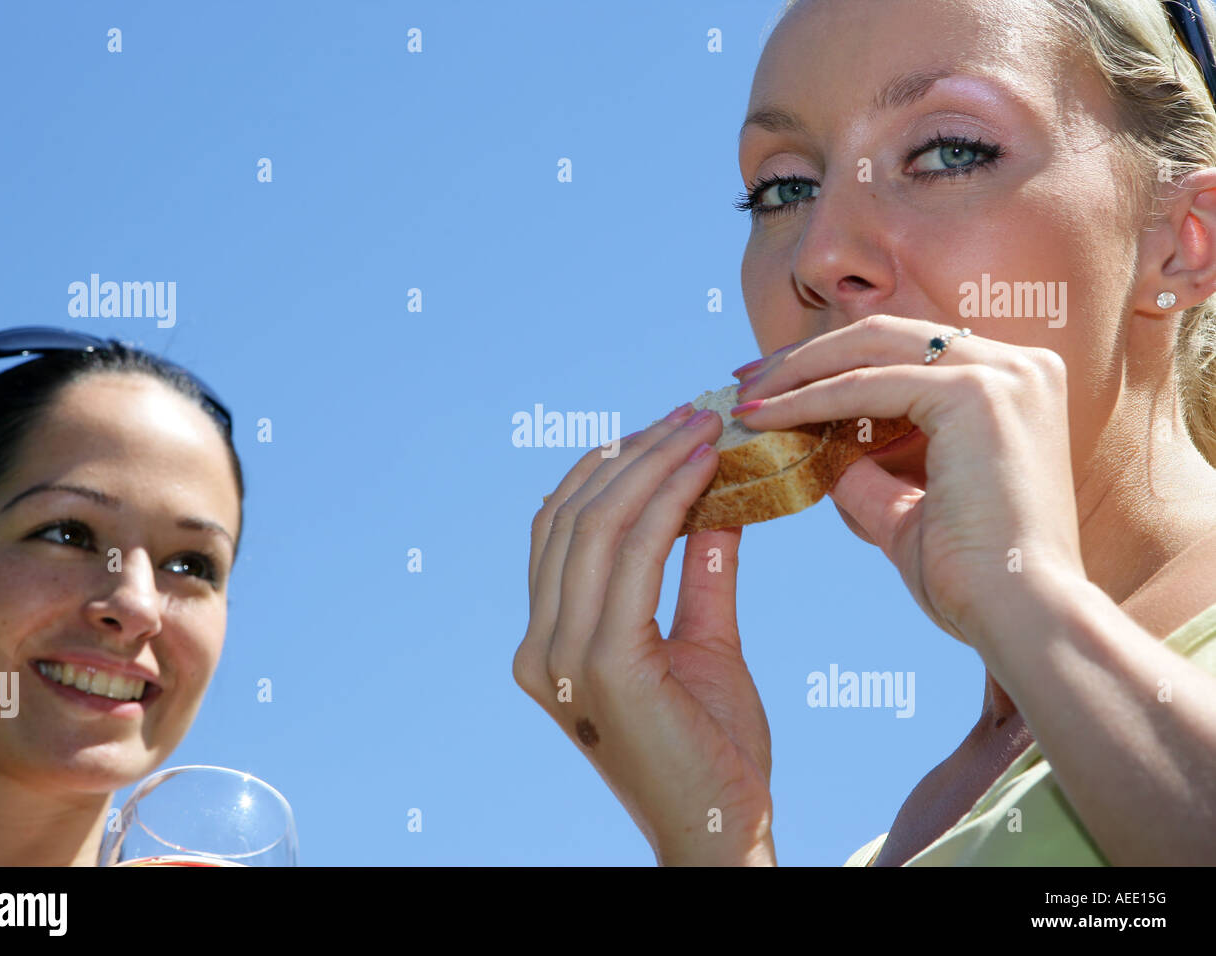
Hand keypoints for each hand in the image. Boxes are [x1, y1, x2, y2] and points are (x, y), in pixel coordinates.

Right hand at [514, 405, 775, 864]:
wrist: (722, 831)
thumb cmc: (713, 748)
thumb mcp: (703, 641)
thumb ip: (700, 573)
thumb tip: (715, 501)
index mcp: (548, 643)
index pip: (561, 530)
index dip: (609, 469)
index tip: (668, 428)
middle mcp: (540, 647)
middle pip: (572, 516)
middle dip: (634, 453)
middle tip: (693, 411)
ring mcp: (563, 656)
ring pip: (596, 525)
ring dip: (653, 464)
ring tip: (704, 425)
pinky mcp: (604, 663)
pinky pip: (633, 555)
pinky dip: (667, 500)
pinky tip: (705, 469)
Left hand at [733, 314, 1087, 647]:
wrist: (1023, 617)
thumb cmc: (973, 577)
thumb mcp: (906, 509)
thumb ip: (865, 471)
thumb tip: (808, 447)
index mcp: (1012, 386)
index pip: (904, 352)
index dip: (832, 360)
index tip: (772, 383)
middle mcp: (1017, 367)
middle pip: (883, 336)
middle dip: (805, 357)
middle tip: (744, 380)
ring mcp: (1003, 374)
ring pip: (870, 348)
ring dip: (797, 372)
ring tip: (745, 399)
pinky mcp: (978, 394)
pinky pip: (866, 386)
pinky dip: (809, 400)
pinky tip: (765, 418)